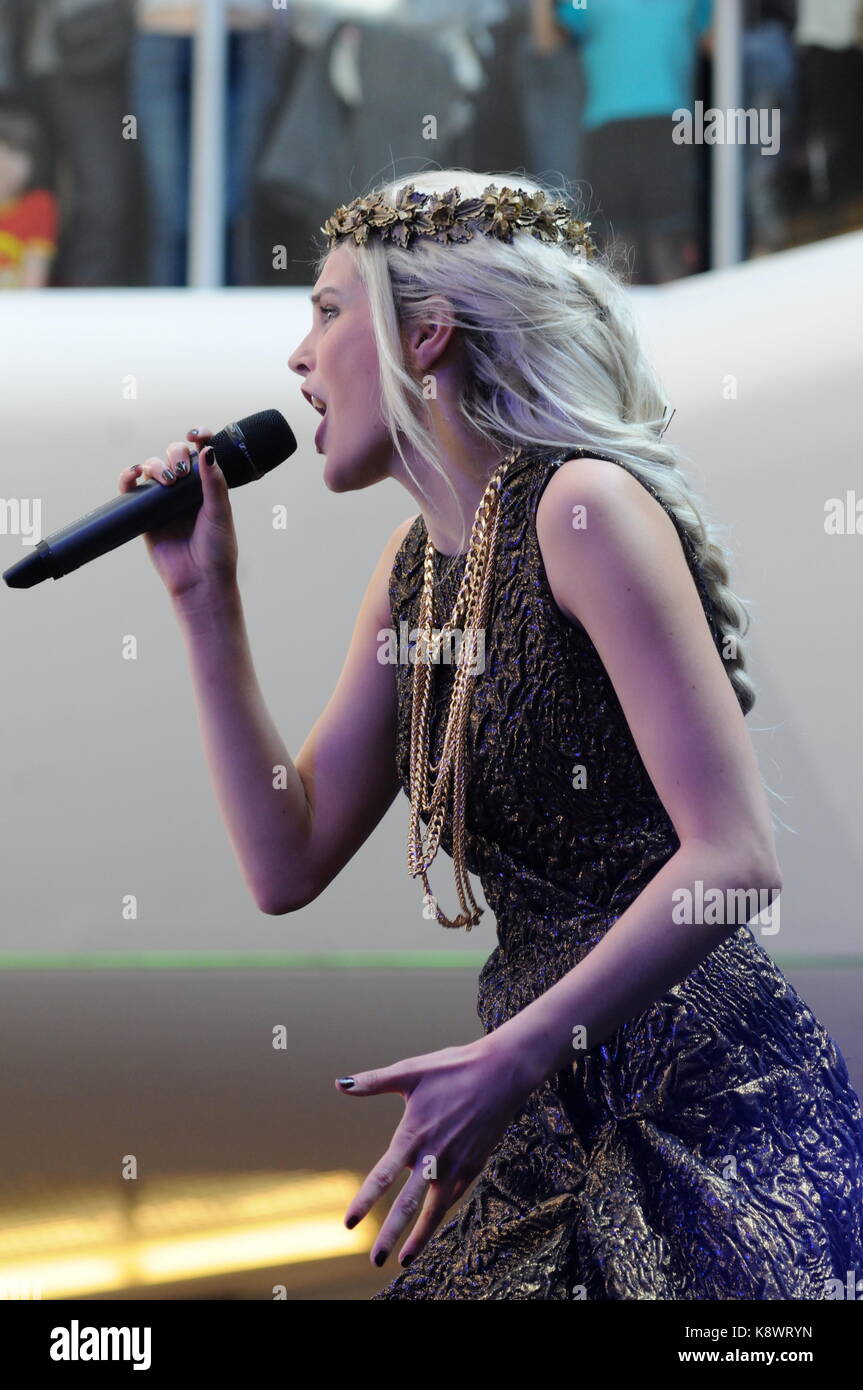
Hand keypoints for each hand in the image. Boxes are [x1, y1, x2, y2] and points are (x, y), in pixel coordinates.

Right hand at [117, 426, 238, 604]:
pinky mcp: (145, 514)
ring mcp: (163, 501)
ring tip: (166, 481)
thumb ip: (214, 482)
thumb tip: (207, 449)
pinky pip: (131, 489)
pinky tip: (133, 473)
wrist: (199, 581)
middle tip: (180, 473)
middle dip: (175, 454)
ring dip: (154, 465)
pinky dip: (128, 476)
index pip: (200, 453)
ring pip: (152, 468)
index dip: (198, 437)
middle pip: (173, 455)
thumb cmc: (217, 551)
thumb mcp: (220, 512)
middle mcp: (184, 490)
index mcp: (207, 486)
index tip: (196, 434)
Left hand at [335, 1037, 534, 1269]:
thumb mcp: (410, 1071)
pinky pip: (454, 1196)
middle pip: (408, 1205)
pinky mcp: (474, 1165)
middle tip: (375, 1260)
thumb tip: (338, 1084)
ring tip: (405, 1260)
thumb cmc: (452, 1068)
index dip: (364, 1201)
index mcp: (413, 1135)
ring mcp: (457, 1164)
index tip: (349, 1223)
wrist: (501, 1073)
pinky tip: (433, 1221)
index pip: (382, 1176)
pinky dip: (441, 1213)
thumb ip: (374, 1082)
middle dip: (391, 1234)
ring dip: (419, 1236)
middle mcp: (434, 1156)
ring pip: (435, 1210)